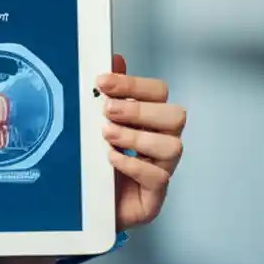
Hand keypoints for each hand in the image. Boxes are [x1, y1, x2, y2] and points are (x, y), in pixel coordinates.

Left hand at [96, 54, 185, 231]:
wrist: (88, 204)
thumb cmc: (98, 161)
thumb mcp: (96, 123)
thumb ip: (110, 93)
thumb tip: (114, 59)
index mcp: (150, 119)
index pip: (158, 92)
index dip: (133, 84)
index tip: (103, 81)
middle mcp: (162, 141)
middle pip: (174, 116)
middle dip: (139, 110)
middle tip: (107, 110)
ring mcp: (162, 168)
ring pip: (172, 146)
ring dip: (136, 137)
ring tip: (107, 136)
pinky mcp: (155, 195)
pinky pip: (158, 176)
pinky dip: (133, 164)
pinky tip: (111, 159)